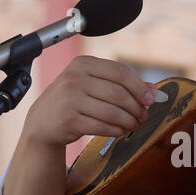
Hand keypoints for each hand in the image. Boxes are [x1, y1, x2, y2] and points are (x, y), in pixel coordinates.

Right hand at [22, 55, 159, 147]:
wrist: (43, 120)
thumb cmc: (73, 99)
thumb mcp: (92, 84)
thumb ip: (120, 84)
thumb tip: (152, 91)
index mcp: (83, 64)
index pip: (120, 72)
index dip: (139, 87)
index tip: (150, 99)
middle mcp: (74, 78)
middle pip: (118, 93)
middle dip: (136, 107)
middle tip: (143, 116)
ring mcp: (70, 99)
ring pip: (112, 112)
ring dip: (129, 121)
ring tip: (134, 124)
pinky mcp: (69, 120)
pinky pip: (102, 126)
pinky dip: (116, 130)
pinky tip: (120, 130)